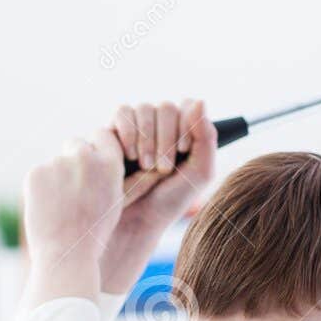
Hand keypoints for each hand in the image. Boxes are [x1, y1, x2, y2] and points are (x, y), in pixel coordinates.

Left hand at [21, 127, 128, 302]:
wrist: (67, 256)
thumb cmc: (93, 235)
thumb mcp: (113, 201)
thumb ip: (105, 173)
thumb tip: (93, 152)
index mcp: (110, 164)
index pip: (103, 135)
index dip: (96, 149)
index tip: (92, 163)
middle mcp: (86, 157)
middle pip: (76, 145)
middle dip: (73, 160)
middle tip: (71, 190)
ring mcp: (59, 163)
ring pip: (55, 163)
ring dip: (56, 179)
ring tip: (61, 210)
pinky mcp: (36, 173)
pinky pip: (38, 175)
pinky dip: (39, 189)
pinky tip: (46, 211)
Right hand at [102, 100, 216, 292]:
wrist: (135, 220)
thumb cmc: (169, 201)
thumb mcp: (199, 174)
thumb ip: (207, 138)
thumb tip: (199, 100)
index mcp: (183, 131)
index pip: (187, 107)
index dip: (186, 125)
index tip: (183, 151)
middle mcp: (160, 126)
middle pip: (165, 107)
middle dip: (165, 138)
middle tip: (162, 168)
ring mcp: (136, 127)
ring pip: (143, 108)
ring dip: (147, 138)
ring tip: (145, 166)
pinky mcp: (113, 131)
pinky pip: (121, 113)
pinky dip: (128, 131)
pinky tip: (130, 155)